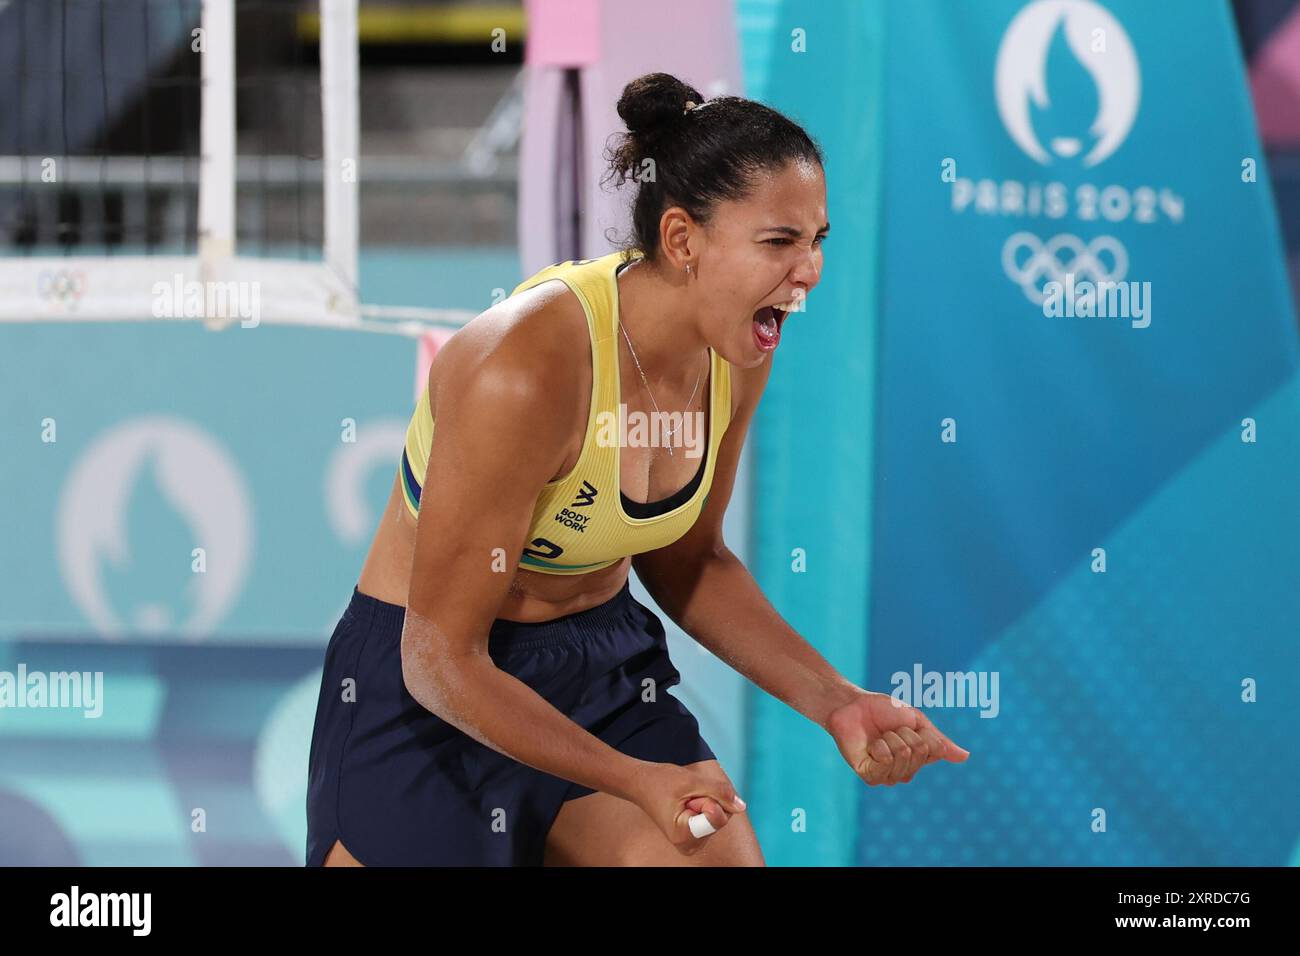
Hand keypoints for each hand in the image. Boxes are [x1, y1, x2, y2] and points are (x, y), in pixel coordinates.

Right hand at [630, 761, 747, 852]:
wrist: (641, 783)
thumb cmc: (661, 781)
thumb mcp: (692, 781)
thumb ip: (720, 792)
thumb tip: (741, 806)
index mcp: (684, 835)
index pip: (718, 818)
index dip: (709, 799)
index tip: (689, 795)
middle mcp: (688, 844)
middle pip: (722, 819)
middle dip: (709, 799)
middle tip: (686, 794)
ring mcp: (692, 842)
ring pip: (720, 817)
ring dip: (707, 801)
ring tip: (685, 797)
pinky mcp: (695, 837)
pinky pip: (715, 817)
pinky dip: (707, 804)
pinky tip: (689, 802)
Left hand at [825, 691, 969, 785]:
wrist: (853, 705)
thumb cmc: (884, 712)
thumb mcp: (917, 721)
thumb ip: (939, 741)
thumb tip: (966, 756)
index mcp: (920, 759)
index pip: (937, 749)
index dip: (924, 731)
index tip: (908, 724)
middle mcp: (906, 771)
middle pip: (920, 751)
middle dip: (905, 732)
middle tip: (890, 729)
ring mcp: (888, 776)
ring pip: (904, 755)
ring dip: (891, 737)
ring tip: (879, 736)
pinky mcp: (870, 776)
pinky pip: (886, 761)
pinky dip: (880, 746)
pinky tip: (871, 745)